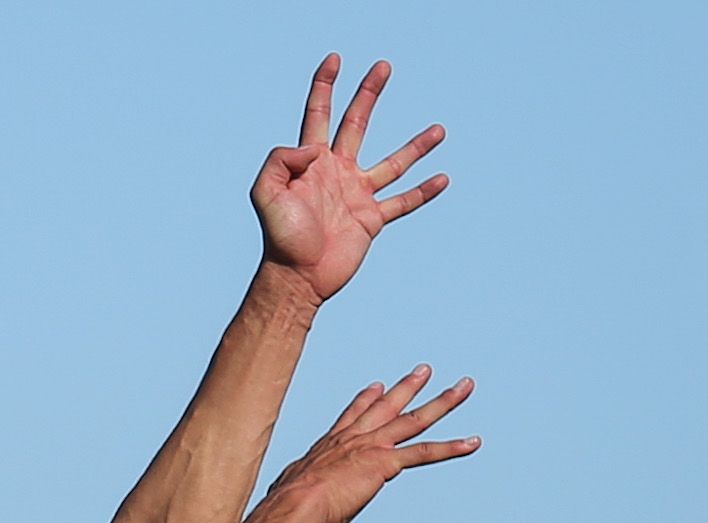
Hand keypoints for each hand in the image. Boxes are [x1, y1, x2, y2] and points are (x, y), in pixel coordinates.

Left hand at [252, 55, 448, 305]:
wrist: (296, 278)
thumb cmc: (279, 238)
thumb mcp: (265, 193)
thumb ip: (280, 160)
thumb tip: (312, 147)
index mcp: (311, 162)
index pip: (319, 113)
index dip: (325, 85)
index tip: (334, 59)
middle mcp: (337, 173)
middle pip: (356, 123)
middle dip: (368, 94)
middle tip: (383, 66)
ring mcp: (356, 195)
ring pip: (392, 164)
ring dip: (416, 146)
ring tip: (439, 130)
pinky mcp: (371, 220)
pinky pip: (402, 202)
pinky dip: (423, 192)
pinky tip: (442, 179)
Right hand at [272, 367, 477, 522]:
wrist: (294, 505)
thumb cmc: (286, 505)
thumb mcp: (288, 492)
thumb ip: (294, 491)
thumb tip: (282, 504)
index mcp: (331, 445)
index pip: (354, 415)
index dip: (368, 399)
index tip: (380, 386)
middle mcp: (355, 438)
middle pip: (389, 407)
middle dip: (409, 387)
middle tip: (426, 370)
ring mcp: (372, 447)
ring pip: (416, 420)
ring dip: (444, 402)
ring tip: (466, 386)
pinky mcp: (385, 463)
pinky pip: (425, 453)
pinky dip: (451, 447)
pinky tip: (473, 442)